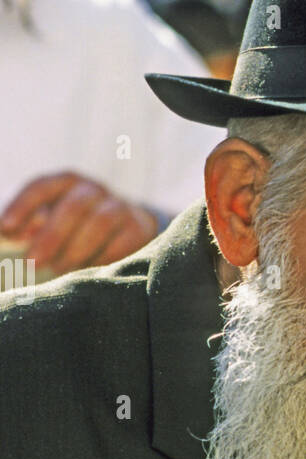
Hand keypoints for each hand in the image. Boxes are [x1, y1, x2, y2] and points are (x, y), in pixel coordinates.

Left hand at [0, 172, 158, 275]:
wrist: (129, 229)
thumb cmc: (78, 230)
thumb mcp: (53, 222)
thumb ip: (33, 227)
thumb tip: (9, 234)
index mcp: (67, 183)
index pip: (42, 187)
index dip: (23, 206)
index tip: (6, 228)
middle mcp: (93, 190)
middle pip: (73, 206)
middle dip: (52, 236)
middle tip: (33, 262)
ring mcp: (120, 206)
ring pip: (100, 222)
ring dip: (77, 249)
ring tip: (60, 271)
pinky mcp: (140, 227)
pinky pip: (123, 242)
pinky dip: (103, 260)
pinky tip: (88, 275)